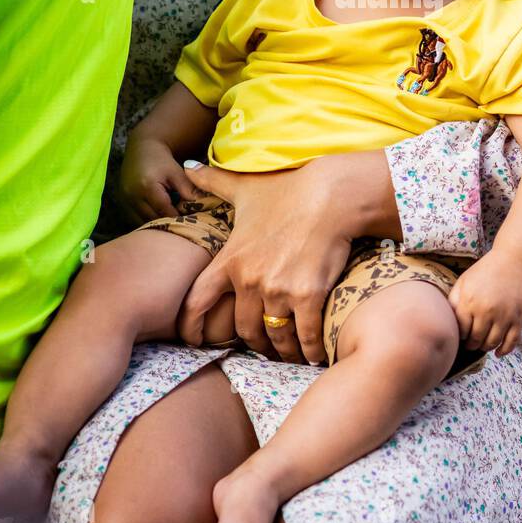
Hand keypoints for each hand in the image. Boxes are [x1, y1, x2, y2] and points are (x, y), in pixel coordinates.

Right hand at [117, 135, 200, 224]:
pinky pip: (137, 220)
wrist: (141, 149)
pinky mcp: (122, 205)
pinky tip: (160, 219)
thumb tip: (204, 205)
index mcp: (147, 187)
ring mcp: (125, 202)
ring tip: (173, 223)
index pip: (165, 211)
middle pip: (153, 220)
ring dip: (159, 225)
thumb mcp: (177, 172)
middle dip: (169, 224)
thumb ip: (189, 189)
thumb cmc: (161, 160)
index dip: (179, 219)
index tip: (193, 223)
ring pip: (144, 223)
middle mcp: (132, 197)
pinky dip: (149, 222)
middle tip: (185, 226)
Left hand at [176, 157, 356, 365]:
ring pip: (274, 336)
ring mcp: (279, 290)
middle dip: (252, 342)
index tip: (195, 341)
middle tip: (261, 347)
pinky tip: (314, 356)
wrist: (331, 195)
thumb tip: (190, 166)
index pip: (197, 301)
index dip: (191, 326)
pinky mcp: (309, 296)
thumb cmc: (288, 190)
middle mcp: (250, 280)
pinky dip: (309, 350)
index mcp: (231, 259)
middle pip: (242, 329)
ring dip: (281, 351)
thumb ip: (214, 182)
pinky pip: (305, 336)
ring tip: (288, 355)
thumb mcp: (245, 187)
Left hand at [447, 251, 521, 357]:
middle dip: (471, 344)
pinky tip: (498, 352)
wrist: (514, 261)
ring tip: (482, 343)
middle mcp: (486, 311)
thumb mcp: (464, 281)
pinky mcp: (518, 319)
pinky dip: (504, 351)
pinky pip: (511, 343)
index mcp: (469, 302)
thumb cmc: (485, 271)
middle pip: (475, 340)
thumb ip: (453, 301)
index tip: (462, 334)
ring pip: (491, 344)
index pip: (461, 331)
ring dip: (485, 347)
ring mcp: (504, 317)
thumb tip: (446, 321)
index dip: (460, 335)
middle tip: (470, 343)